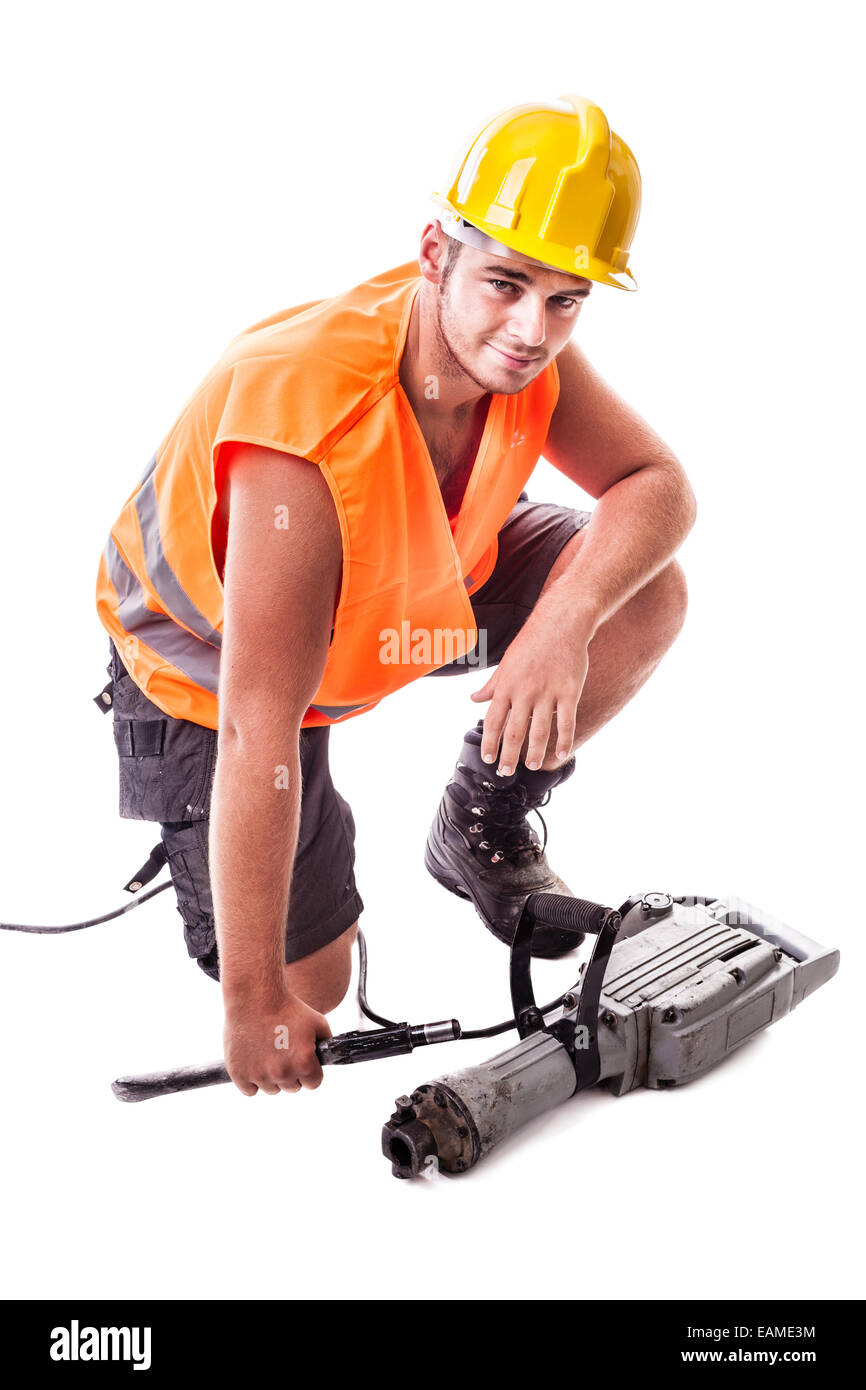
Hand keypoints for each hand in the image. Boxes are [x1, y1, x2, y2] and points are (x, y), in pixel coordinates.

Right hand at [223, 991, 330, 1095]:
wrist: (254, 997)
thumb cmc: (287, 1007)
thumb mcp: (318, 1022)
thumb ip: (326, 1045)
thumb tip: (326, 1059)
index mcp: (304, 1063)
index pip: (313, 1083)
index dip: (310, 1070)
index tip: (303, 1059)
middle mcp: (282, 1073)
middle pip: (292, 1087)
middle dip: (291, 1073)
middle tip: (284, 1051)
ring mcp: (259, 1075)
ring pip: (271, 1089)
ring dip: (272, 1077)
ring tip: (268, 1052)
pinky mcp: (238, 1074)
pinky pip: (249, 1090)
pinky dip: (251, 1080)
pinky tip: (254, 1061)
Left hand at [469, 612, 589, 774]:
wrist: (562, 622)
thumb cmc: (532, 641)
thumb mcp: (507, 662)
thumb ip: (492, 685)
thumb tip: (473, 699)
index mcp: (506, 685)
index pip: (494, 720)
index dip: (490, 742)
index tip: (488, 759)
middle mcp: (525, 691)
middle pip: (514, 731)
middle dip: (508, 755)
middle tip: (505, 772)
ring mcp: (548, 692)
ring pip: (539, 730)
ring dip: (534, 752)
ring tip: (530, 766)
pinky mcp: (569, 691)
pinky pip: (566, 721)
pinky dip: (564, 741)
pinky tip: (561, 755)